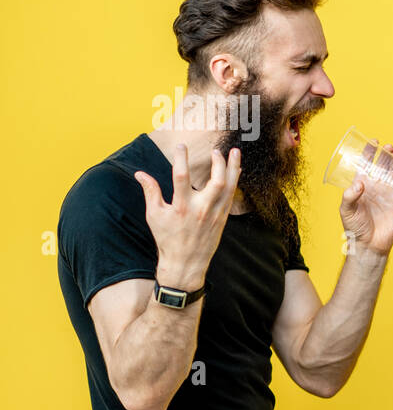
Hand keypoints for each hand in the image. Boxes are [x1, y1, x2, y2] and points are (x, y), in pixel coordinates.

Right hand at [134, 143, 240, 288]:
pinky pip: (232, 196)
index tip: (180, 146)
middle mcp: (201, 210)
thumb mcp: (154, 216)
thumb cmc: (168, 238)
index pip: (181, 178)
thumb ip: (151, 192)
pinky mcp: (223, 218)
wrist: (186, 263)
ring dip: (233, 168)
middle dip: (218, 163)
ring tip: (235, 151)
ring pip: (229, 188)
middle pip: (215, 182)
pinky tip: (236, 169)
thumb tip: (139, 173)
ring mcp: (215, 214)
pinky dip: (235, 181)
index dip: (180, 159)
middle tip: (215, 150)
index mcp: (181, 208)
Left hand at [340, 140, 392, 255]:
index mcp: (362, 184)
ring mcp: (389, 192)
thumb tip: (360, 183)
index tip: (374, 142)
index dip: (370, 152)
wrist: (370, 244)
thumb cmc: (355, 227)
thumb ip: (350, 196)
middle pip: (383, 164)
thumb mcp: (346, 210)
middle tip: (389, 148)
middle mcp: (377, 185)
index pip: (366, 163)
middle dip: (386, 154)